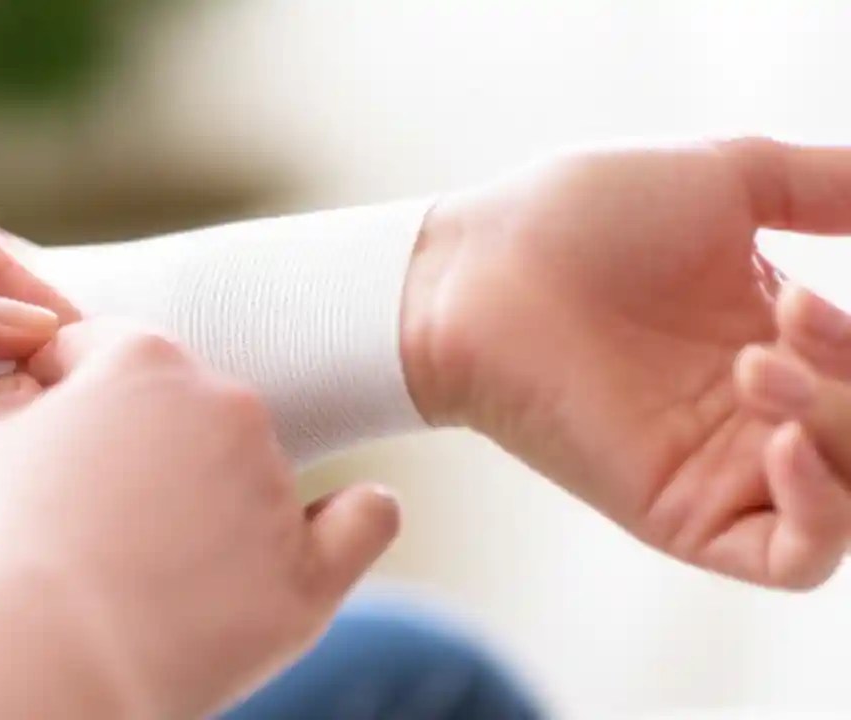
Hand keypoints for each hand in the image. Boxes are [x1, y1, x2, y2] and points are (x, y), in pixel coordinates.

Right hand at [0, 321, 399, 717]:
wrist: (38, 661)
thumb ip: (18, 405)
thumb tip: (38, 395)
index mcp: (144, 360)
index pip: (107, 351)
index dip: (67, 390)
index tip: (46, 438)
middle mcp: (225, 405)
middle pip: (189, 409)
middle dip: (146, 445)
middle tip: (96, 514)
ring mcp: (273, 488)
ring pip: (257, 469)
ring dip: (215, 500)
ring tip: (150, 568)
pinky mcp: (305, 575)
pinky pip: (363, 520)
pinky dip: (345, 521)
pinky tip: (310, 535)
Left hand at [403, 138, 850, 588]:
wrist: (481, 269)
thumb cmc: (580, 218)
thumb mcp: (731, 180)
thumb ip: (830, 189)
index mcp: (782, 339)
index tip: (800, 300)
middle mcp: (761, 412)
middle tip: (789, 318)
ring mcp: (723, 469)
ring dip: (837, 422)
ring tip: (754, 361)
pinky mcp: (679, 514)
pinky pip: (793, 559)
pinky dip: (821, 513)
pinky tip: (783, 443)